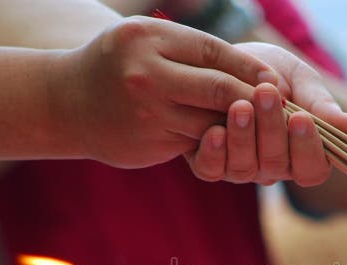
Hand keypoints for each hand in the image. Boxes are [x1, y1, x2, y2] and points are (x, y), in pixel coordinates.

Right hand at [53, 16, 278, 167]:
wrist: (66, 104)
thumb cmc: (115, 65)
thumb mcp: (146, 39)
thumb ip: (190, 49)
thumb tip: (256, 73)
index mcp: (148, 40)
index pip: (215, 53)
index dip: (251, 69)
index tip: (275, 80)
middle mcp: (146, 75)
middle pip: (219, 89)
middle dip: (254, 99)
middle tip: (280, 107)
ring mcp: (146, 113)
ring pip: (211, 121)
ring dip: (241, 126)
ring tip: (264, 127)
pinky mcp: (149, 144)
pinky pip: (197, 144)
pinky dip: (218, 143)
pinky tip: (233, 141)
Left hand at [186, 42, 346, 186]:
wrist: (228, 61)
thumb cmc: (272, 73)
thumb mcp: (300, 80)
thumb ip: (321, 105)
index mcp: (304, 154)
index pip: (312, 168)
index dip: (307, 149)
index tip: (302, 117)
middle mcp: (274, 168)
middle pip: (277, 165)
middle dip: (272, 129)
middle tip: (266, 93)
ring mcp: (242, 168)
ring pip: (244, 168)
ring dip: (243, 137)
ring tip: (240, 105)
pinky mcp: (210, 163)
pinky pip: (212, 170)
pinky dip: (214, 153)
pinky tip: (215, 131)